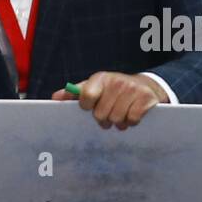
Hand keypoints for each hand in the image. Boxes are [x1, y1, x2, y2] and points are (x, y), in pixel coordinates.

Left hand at [51, 71, 167, 129]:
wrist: (144, 86)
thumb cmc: (112, 91)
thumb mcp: (93, 88)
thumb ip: (74, 94)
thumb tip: (55, 98)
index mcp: (100, 78)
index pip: (86, 97)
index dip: (87, 107)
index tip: (90, 108)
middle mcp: (116, 81)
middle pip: (101, 114)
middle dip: (103, 119)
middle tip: (107, 115)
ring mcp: (133, 89)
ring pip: (117, 119)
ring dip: (118, 122)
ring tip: (119, 116)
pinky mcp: (146, 98)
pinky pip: (133, 119)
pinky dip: (131, 122)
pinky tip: (131, 115)